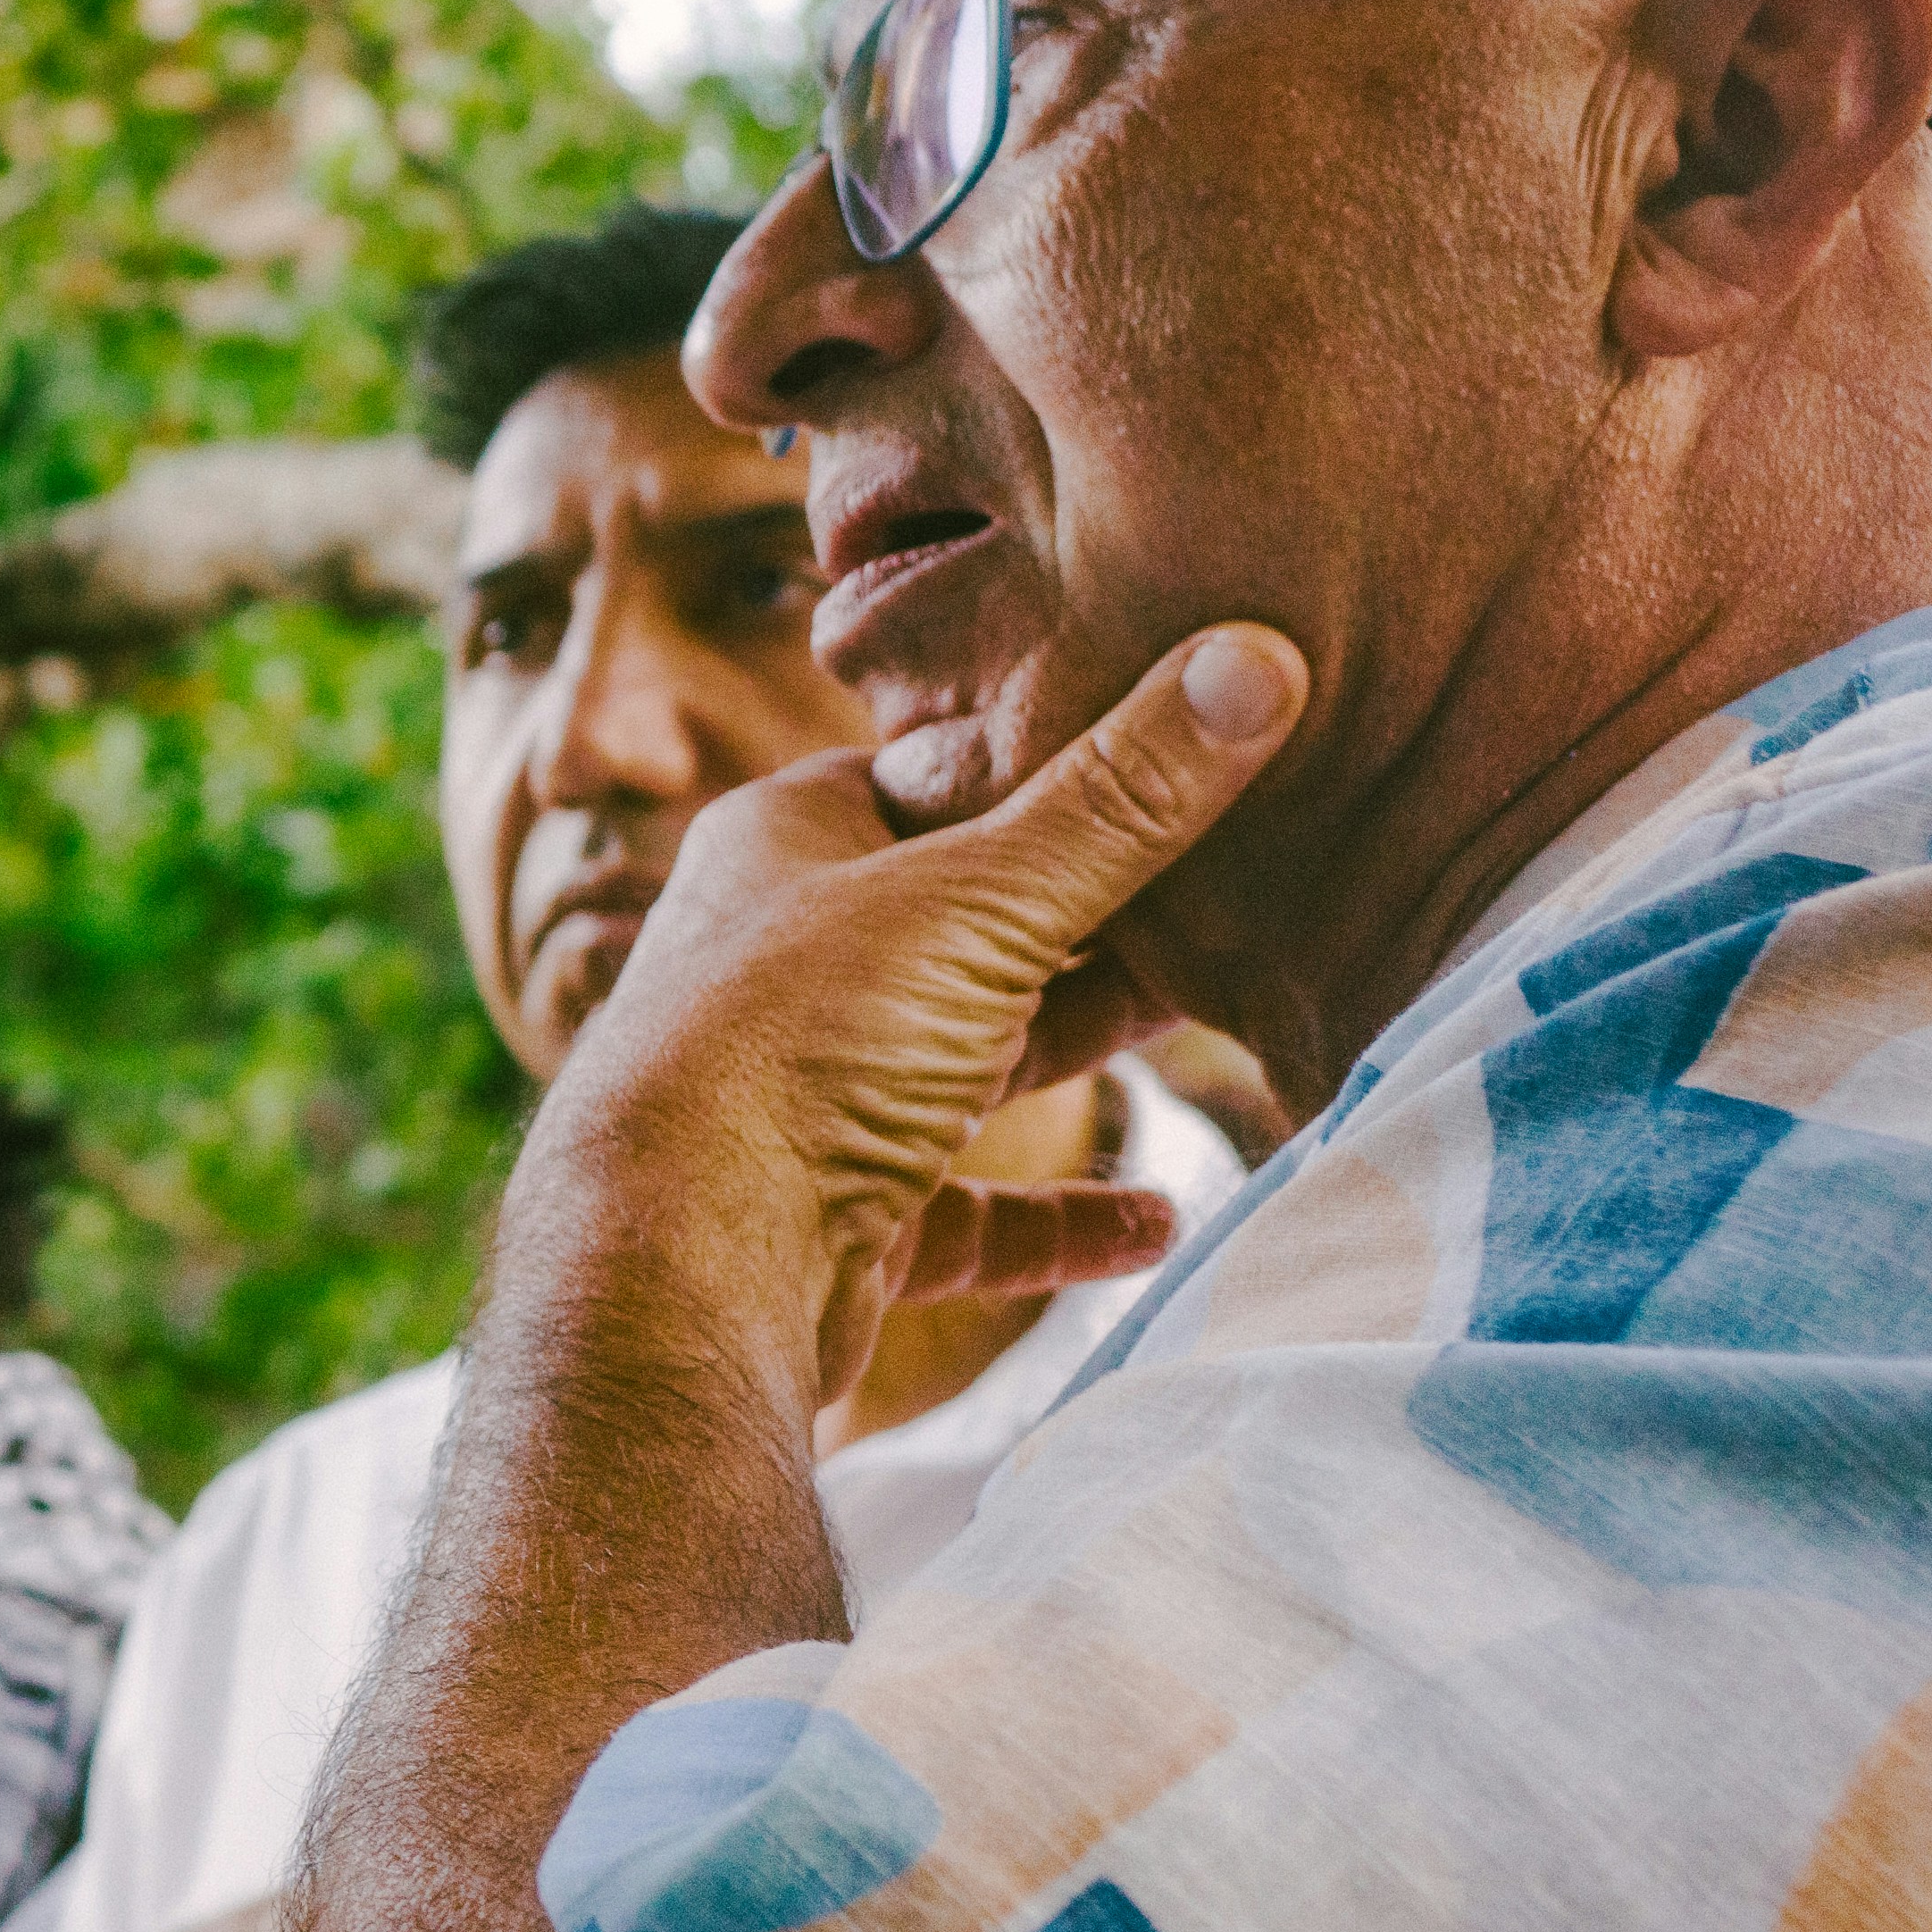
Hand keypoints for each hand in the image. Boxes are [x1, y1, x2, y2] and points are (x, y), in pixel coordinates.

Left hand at [533, 622, 1308, 1406]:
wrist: (673, 1271)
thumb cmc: (794, 1045)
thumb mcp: (978, 900)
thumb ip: (1123, 800)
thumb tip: (1257, 659)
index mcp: (790, 841)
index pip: (946, 773)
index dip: (1066, 762)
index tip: (1201, 751)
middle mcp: (789, 956)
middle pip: (976, 917)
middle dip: (1107, 912)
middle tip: (1252, 888)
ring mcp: (810, 1092)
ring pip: (976, 1056)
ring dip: (1088, 1044)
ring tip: (1229, 1014)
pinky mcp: (839, 1219)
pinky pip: (971, 1213)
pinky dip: (1061, 1218)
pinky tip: (1155, 1221)